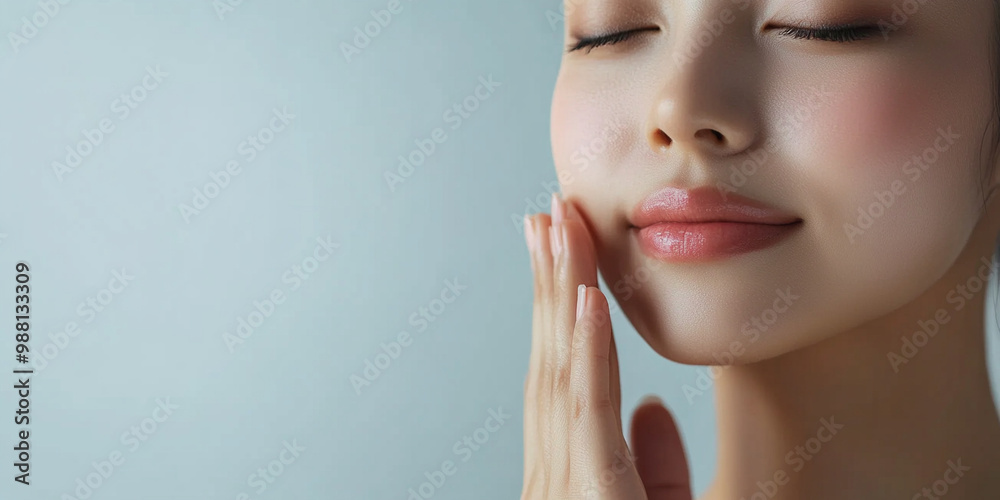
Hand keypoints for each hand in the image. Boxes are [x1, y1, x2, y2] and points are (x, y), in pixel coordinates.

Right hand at [520, 193, 692, 498]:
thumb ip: (654, 465)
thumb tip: (653, 406)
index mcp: (566, 471)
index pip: (561, 374)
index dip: (560, 306)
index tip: (561, 249)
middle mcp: (552, 471)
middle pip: (551, 357)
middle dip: (550, 280)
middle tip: (548, 213)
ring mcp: (562, 485)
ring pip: (563, 369)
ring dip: (563, 293)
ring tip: (563, 228)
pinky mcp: (592, 497)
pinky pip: (587, 412)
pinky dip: (587, 351)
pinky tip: (589, 300)